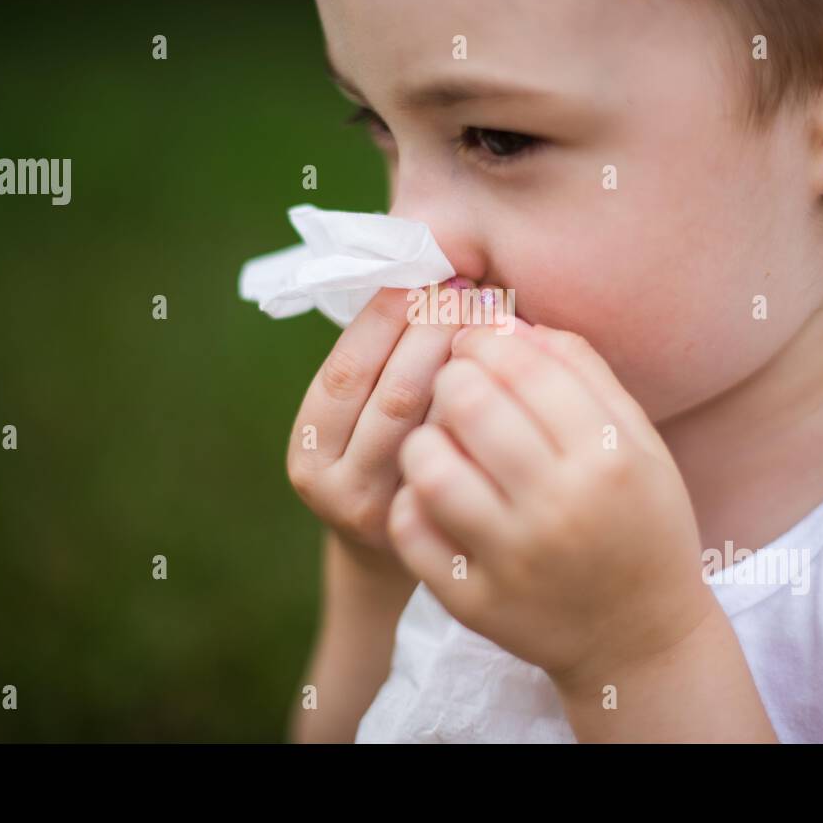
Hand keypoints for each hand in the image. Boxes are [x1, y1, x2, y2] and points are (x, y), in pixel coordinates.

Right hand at [285, 280, 476, 561]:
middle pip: (395, 392)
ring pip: (438, 422)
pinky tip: (512, 372)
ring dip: (470, 362)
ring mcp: (391, 513)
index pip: (347, 369)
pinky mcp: (441, 526)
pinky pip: (472, 451)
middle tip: (472, 289)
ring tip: (495, 318)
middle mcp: (339, 486)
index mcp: (310, 446)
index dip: (386, 315)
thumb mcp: (361, 415)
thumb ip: (379, 358)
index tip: (425, 274)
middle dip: (436, 331)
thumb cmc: (386, 455)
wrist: (408, 553)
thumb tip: (419, 268)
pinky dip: (491, 405)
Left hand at [387, 320, 715, 690]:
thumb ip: (583, 373)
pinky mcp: (473, 602)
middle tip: (457, 384)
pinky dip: (410, 500)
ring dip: (424, 437)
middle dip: (452, 376)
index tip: (476, 341)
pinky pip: (410, 529)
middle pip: (468, 402)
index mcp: (610, 457)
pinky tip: (434, 494)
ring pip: (427, 464)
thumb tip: (508, 322)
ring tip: (442, 439)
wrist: (640, 639)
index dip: (485, 338)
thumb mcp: (638, 442)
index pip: (521, 364)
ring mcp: (512, 560)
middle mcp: (560, 507)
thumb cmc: (641, 523)